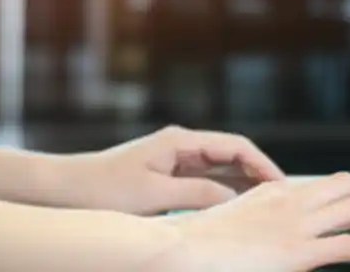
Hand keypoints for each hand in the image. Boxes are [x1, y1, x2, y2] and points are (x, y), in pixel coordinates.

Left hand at [59, 125, 285, 214]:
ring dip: (244, 184)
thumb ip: (198, 194)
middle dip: (260, 173)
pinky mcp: (168, 175)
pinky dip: (225, 192)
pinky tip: (237, 208)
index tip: (283, 185)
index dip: (263, 164)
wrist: (65, 189)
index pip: (236, 146)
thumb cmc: (104, 189)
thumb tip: (235, 198)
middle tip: (285, 198)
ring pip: (222, 169)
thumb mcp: (154, 195)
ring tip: (269, 205)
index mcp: (181, 141)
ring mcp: (175, 160)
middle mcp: (182, 145)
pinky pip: (206, 181)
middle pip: (233, 155)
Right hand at [153, 173, 349, 271]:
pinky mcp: (300, 252)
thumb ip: (256, 224)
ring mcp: (297, 224)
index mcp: (272, 191)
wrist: (178, 251)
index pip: (320, 186)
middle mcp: (290, 200)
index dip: (341, 200)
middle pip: (346, 186)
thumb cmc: (195, 246)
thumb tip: (265, 239)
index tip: (348, 215)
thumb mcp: (231, 224)